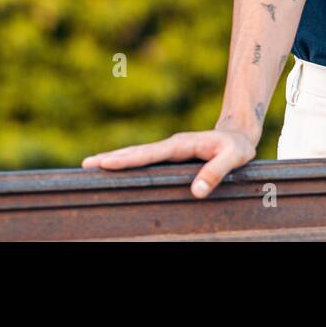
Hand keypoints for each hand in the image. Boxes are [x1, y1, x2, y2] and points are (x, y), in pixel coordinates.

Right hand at [81, 128, 257, 198]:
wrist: (239, 134)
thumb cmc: (238, 147)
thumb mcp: (235, 157)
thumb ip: (217, 172)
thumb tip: (195, 192)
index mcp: (182, 144)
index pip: (151, 153)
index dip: (129, 159)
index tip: (107, 162)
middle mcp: (172, 145)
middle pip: (137, 152)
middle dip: (112, 157)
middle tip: (86, 164)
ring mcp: (170, 149)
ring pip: (139, 154)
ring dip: (116, 159)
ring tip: (91, 165)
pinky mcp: (170, 155)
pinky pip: (146, 159)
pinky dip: (128, 162)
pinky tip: (116, 169)